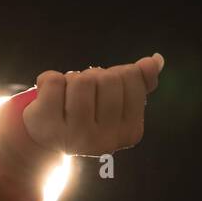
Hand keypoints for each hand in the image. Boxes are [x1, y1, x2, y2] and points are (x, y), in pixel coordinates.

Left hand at [22, 53, 163, 155]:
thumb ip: (139, 83)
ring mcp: (75, 136)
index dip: (115, 72)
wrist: (46, 139)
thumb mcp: (116, 103)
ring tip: (67, 94)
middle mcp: (105, 140)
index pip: (131, 78)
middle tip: (83, 92)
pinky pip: (54, 81)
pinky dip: (49, 79)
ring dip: (72, 79)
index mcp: (130, 132)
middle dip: (93, 76)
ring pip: (81, 80)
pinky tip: (49, 96)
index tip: (104, 88)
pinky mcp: (47, 127)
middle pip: (107, 78)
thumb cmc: (86, 115)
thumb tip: (155, 60)